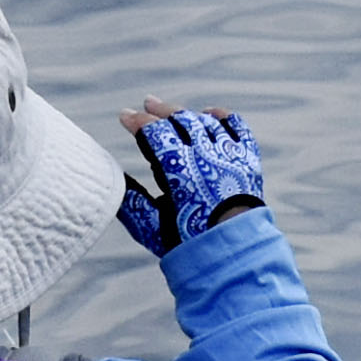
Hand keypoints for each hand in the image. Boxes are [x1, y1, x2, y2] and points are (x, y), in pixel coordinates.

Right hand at [118, 102, 265, 256]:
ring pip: (206, 121)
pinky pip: (237, 127)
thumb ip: (130, 200)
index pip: (155, 132)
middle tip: (147, 105)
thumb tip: (113, 180)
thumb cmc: (188, 243)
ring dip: (186, 114)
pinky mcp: (248, 160)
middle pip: (181, 120)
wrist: (233, 255)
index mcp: (179, 169)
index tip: (125, 116)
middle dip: (160, 110)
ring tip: (173, 111)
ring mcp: (230, 155)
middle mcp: (206, 155)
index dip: (137, 121)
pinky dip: (223, 117)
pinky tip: (211, 113)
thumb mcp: (150, 224)